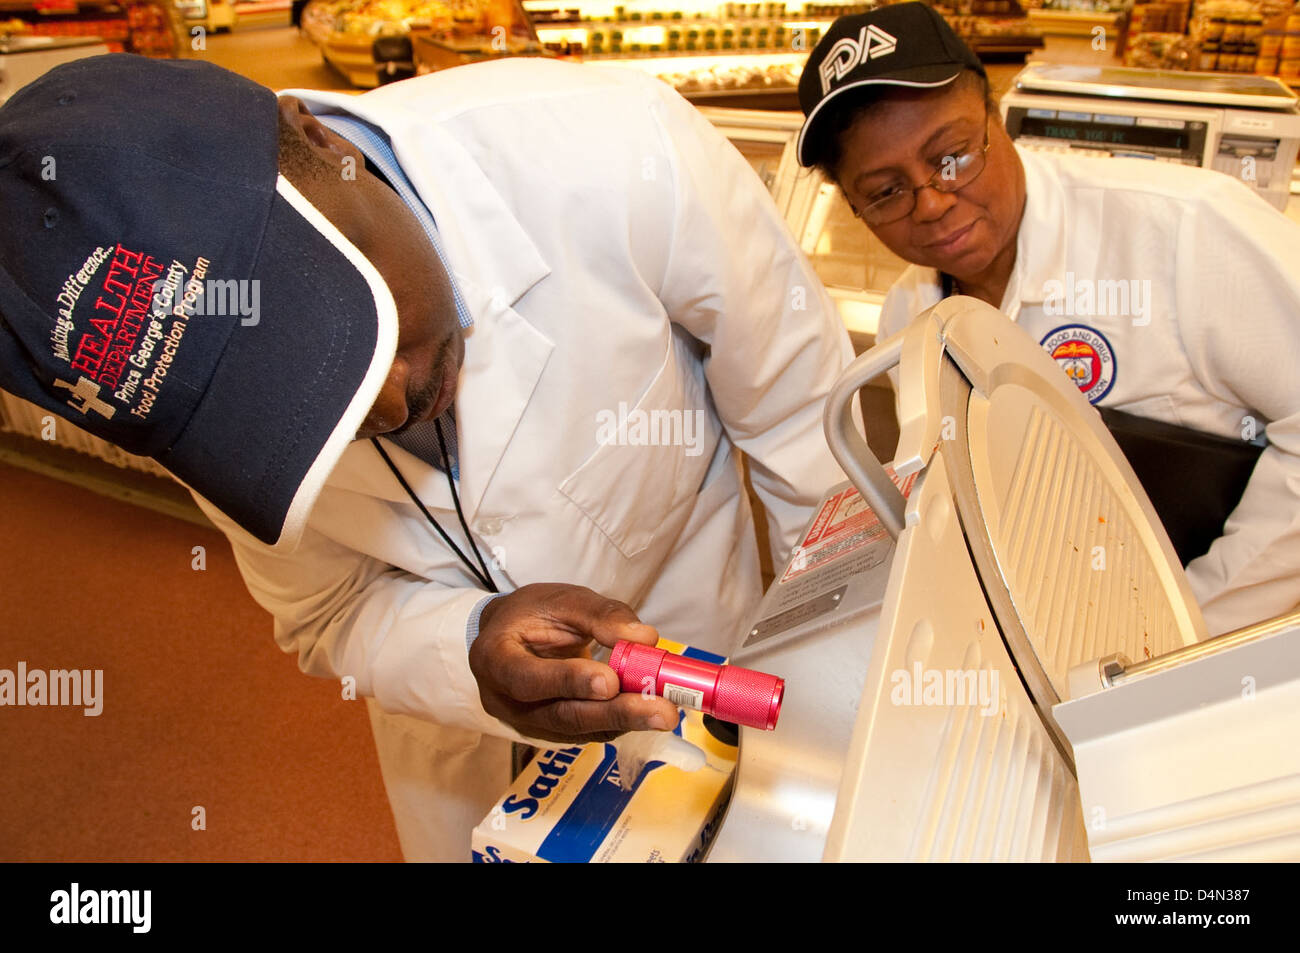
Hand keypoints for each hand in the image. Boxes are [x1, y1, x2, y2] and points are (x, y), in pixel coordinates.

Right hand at [469, 583, 679, 743]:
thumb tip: (644, 638)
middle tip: (659, 710)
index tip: (610, 681)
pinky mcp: (551, 733)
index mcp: (494, 659)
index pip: (528, 679)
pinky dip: (620, 723)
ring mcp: (526, 723)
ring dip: (625, 722)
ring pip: (578, 730)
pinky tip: (648, 712)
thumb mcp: (561, 599)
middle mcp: (504, 701)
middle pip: (560, 716)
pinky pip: (587, 732)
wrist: (510, 636)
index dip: (569, 682)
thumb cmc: (531, 615)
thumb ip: (601, 615)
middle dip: (614, 713)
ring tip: (664, 713)